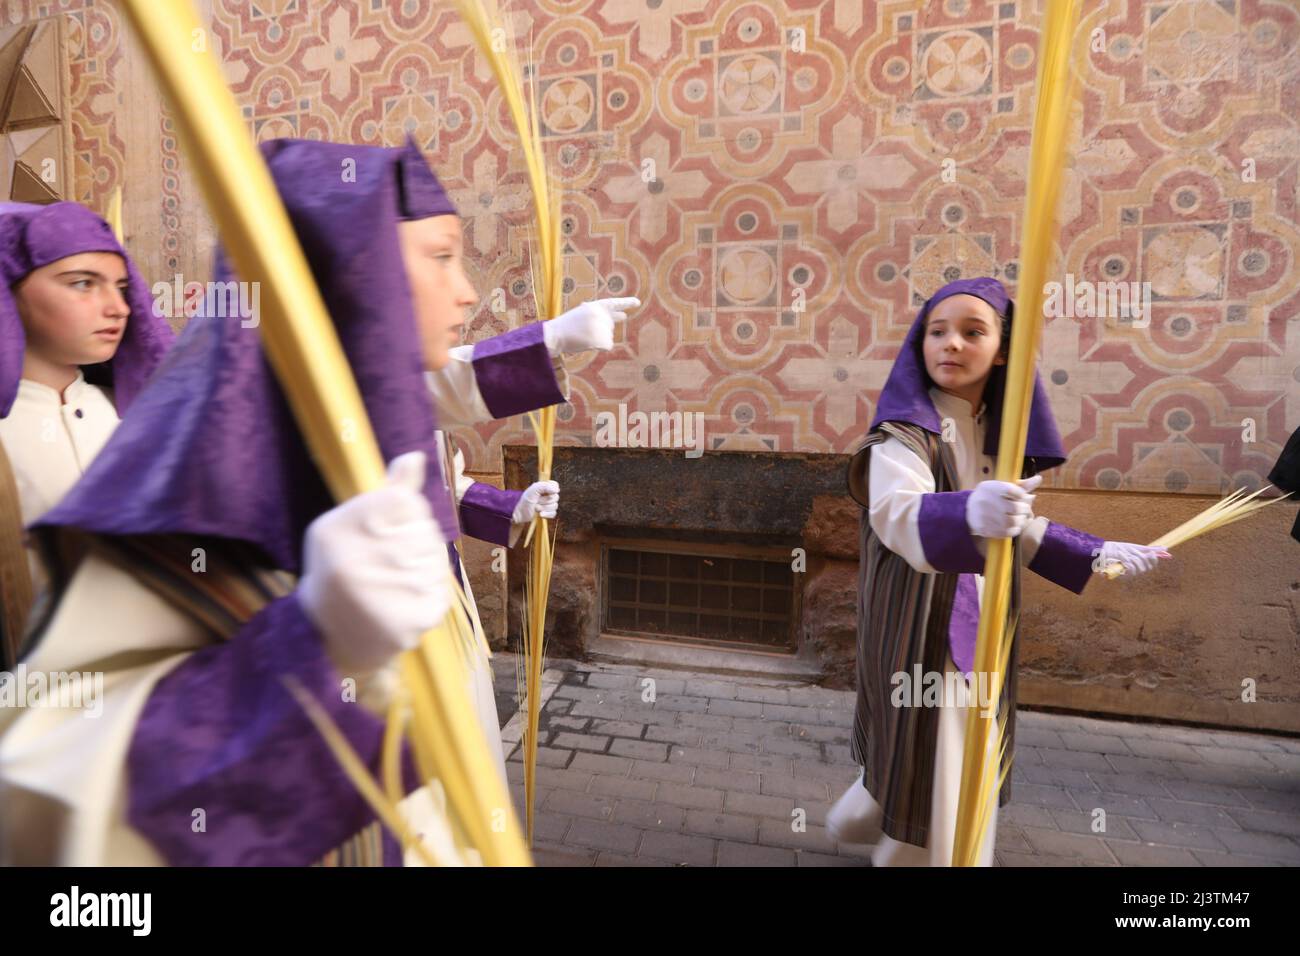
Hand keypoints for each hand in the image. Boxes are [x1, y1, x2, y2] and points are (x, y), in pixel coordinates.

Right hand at [298, 451, 450, 671]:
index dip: (403, 513)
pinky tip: (401, 603)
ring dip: (422, 569)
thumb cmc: (340, 566)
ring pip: (435, 560)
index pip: (405, 499)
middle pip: (424, 530)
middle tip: (385, 564)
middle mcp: (358, 561)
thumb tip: (416, 457)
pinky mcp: (413, 620)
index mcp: (337, 529)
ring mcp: (387, 595)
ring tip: (392, 585)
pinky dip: (427, 594)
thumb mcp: (348, 522)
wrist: (327, 636)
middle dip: (414, 542)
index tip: (383, 530)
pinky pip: (440, 590)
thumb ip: (386, 490)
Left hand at [512, 480, 558, 522]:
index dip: (552, 489)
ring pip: (555, 506)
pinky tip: (540, 514)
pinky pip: (554, 513)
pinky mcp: (548, 513)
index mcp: (544, 488)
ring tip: (535, 508)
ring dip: (544, 508)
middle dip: (545, 501)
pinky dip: (547, 515)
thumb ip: (544, 486)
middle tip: (536, 501)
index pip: (555, 485)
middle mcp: (547, 495)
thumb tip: (557, 490)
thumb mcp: (533, 490)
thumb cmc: (525, 501)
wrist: (520, 514)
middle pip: (556, 497)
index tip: (544, 492)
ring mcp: (548, 505)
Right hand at [542, 297, 640, 353]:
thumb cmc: (567, 325)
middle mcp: (602, 315)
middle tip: (586, 330)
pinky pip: (608, 345)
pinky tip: (588, 343)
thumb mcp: (583, 313)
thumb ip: (601, 314)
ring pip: (609, 336)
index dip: (626, 303)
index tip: (638, 303)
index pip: (614, 303)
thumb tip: (622, 315)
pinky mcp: (604, 340)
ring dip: (598, 339)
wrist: (556, 335)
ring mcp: (603, 328)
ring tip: (582, 336)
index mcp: (596, 306)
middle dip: (601, 329)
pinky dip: (600, 347)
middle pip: (610, 325)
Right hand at [965, 474, 1041, 538]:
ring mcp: (984, 516)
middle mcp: (985, 500)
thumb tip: (1039, 479)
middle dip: (1024, 509)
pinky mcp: (984, 529)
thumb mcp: (1001, 487)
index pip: (1012, 490)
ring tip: (1019, 518)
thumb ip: (1021, 485)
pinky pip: (1006, 532)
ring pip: (1012, 521)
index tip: (1021, 496)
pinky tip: (1013, 526)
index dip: (1022, 495)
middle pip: (1015, 508)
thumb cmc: (990, 497)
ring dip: (1020, 521)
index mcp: (990, 487)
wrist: (968, 511)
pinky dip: (1014, 530)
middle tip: (1024, 510)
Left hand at [1098, 541, 1169, 577]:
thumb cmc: (1118, 549)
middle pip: (1146, 567)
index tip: (1151, 552)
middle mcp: (1135, 572)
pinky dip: (1125, 561)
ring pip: (1138, 569)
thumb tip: (1165, 548)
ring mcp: (1128, 575)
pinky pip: (1129, 570)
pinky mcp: (1121, 577)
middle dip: (1139, 557)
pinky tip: (1119, 557)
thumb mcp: (1135, 548)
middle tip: (1132, 551)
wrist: (1103, 550)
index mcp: (1139, 565)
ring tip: (1122, 552)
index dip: (1153, 560)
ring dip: (1131, 558)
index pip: (1151, 566)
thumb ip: (1149, 549)